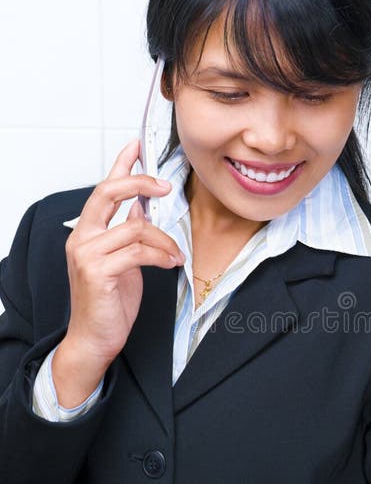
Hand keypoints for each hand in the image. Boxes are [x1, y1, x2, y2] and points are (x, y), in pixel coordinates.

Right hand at [52, 140, 185, 405]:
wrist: (94, 338)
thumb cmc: (109, 302)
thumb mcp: (122, 261)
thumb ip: (128, 234)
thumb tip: (142, 209)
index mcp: (87, 232)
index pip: (103, 189)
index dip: (120, 164)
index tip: (136, 145)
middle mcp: (81, 238)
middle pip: (108, 193)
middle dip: (139, 182)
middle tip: (165, 185)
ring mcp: (86, 254)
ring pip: (135, 228)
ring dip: (164, 239)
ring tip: (177, 255)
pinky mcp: (97, 272)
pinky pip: (138, 252)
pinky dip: (160, 255)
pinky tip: (171, 263)